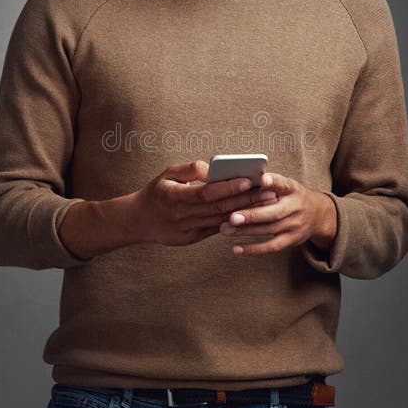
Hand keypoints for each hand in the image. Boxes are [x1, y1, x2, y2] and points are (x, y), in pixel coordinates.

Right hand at [133, 159, 279, 246]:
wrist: (138, 221)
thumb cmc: (156, 193)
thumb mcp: (166, 174)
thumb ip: (189, 169)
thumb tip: (209, 168)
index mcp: (175, 197)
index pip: (207, 193)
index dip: (229, 187)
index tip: (249, 180)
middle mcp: (182, 216)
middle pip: (220, 208)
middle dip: (246, 200)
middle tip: (269, 192)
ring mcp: (187, 230)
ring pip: (221, 221)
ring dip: (246, 213)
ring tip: (266, 204)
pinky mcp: (191, 239)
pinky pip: (216, 230)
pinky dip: (234, 223)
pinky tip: (252, 217)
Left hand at [219, 171, 337, 256]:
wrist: (319, 214)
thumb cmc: (293, 196)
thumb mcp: (287, 185)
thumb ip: (268, 184)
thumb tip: (240, 180)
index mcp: (293, 189)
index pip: (284, 184)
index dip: (274, 182)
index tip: (263, 179)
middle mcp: (295, 207)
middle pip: (273, 212)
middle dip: (252, 215)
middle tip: (232, 216)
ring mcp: (294, 225)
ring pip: (268, 229)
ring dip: (245, 231)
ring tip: (225, 229)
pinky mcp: (291, 240)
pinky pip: (270, 246)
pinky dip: (253, 249)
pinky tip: (236, 248)